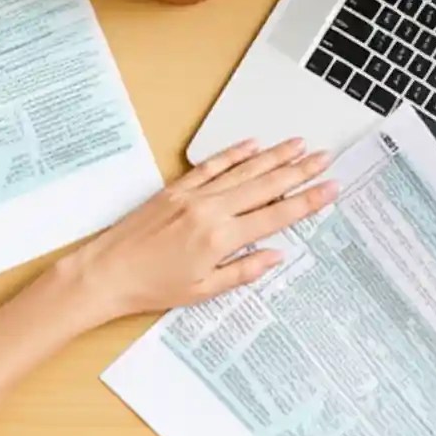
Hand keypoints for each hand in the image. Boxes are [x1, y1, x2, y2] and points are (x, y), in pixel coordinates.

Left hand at [44, 137, 336, 330]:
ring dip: (274, 156)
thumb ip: (244, 270)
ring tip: (299, 145)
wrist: (106, 273)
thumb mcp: (204, 291)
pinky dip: (234, 154)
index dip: (308, 201)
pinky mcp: (176, 189)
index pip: (277, 216)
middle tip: (325, 158)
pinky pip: (212, 166)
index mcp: (222, 239)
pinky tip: (253, 145)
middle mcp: (211, 211)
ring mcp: (193, 196)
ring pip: (243, 170)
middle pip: (266, 186)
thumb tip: (276, 255)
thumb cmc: (151, 287)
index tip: (330, 188)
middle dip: (299, 170)